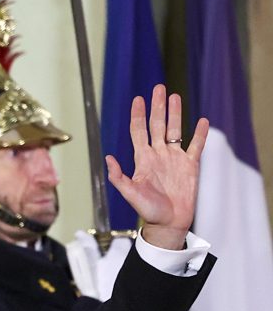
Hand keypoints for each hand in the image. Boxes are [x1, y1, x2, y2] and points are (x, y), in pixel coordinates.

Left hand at [105, 84, 207, 249]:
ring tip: (175, 97)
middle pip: (158, 124)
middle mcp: (158, 154)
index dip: (138, 115)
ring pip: (176, 130)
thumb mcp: (130, 193)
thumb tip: (108, 158)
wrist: (168, 222)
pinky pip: (196, 146)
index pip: (139, 130)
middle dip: (157, 107)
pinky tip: (202, 121)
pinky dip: (200, 134)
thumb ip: (119, 176)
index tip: (138, 99)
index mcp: (143, 158)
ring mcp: (174, 158)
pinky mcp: (190, 166)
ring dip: (176, 114)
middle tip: (159, 88)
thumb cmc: (148, 210)